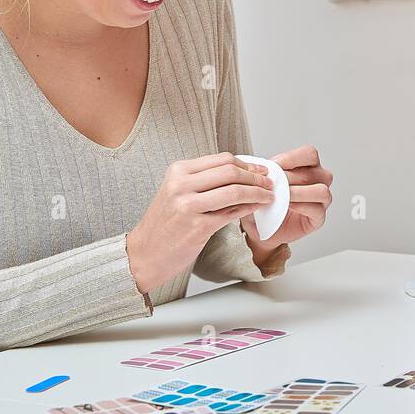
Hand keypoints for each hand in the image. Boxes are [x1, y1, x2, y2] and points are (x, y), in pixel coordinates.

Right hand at [128, 153, 274, 292]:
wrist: (144, 254)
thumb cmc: (165, 224)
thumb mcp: (178, 192)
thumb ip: (205, 181)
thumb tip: (242, 172)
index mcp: (178, 171)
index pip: (222, 159)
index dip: (247, 164)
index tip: (261, 169)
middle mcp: (181, 185)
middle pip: (231, 172)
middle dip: (256, 176)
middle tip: (270, 182)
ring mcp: (188, 205)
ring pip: (235, 191)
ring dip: (258, 192)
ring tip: (268, 196)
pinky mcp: (197, 226)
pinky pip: (231, 213)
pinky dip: (249, 208)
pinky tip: (257, 208)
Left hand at [238, 145, 333, 253]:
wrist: (258, 225)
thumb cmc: (263, 200)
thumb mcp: (260, 183)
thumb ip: (264, 173)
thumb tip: (260, 167)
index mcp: (308, 166)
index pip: (310, 154)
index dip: (292, 158)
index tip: (274, 165)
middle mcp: (318, 181)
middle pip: (315, 172)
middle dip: (290, 178)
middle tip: (272, 184)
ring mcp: (321, 199)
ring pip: (321, 190)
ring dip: (299, 192)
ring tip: (280, 196)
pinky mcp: (318, 217)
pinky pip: (317, 209)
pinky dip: (302, 206)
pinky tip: (287, 206)